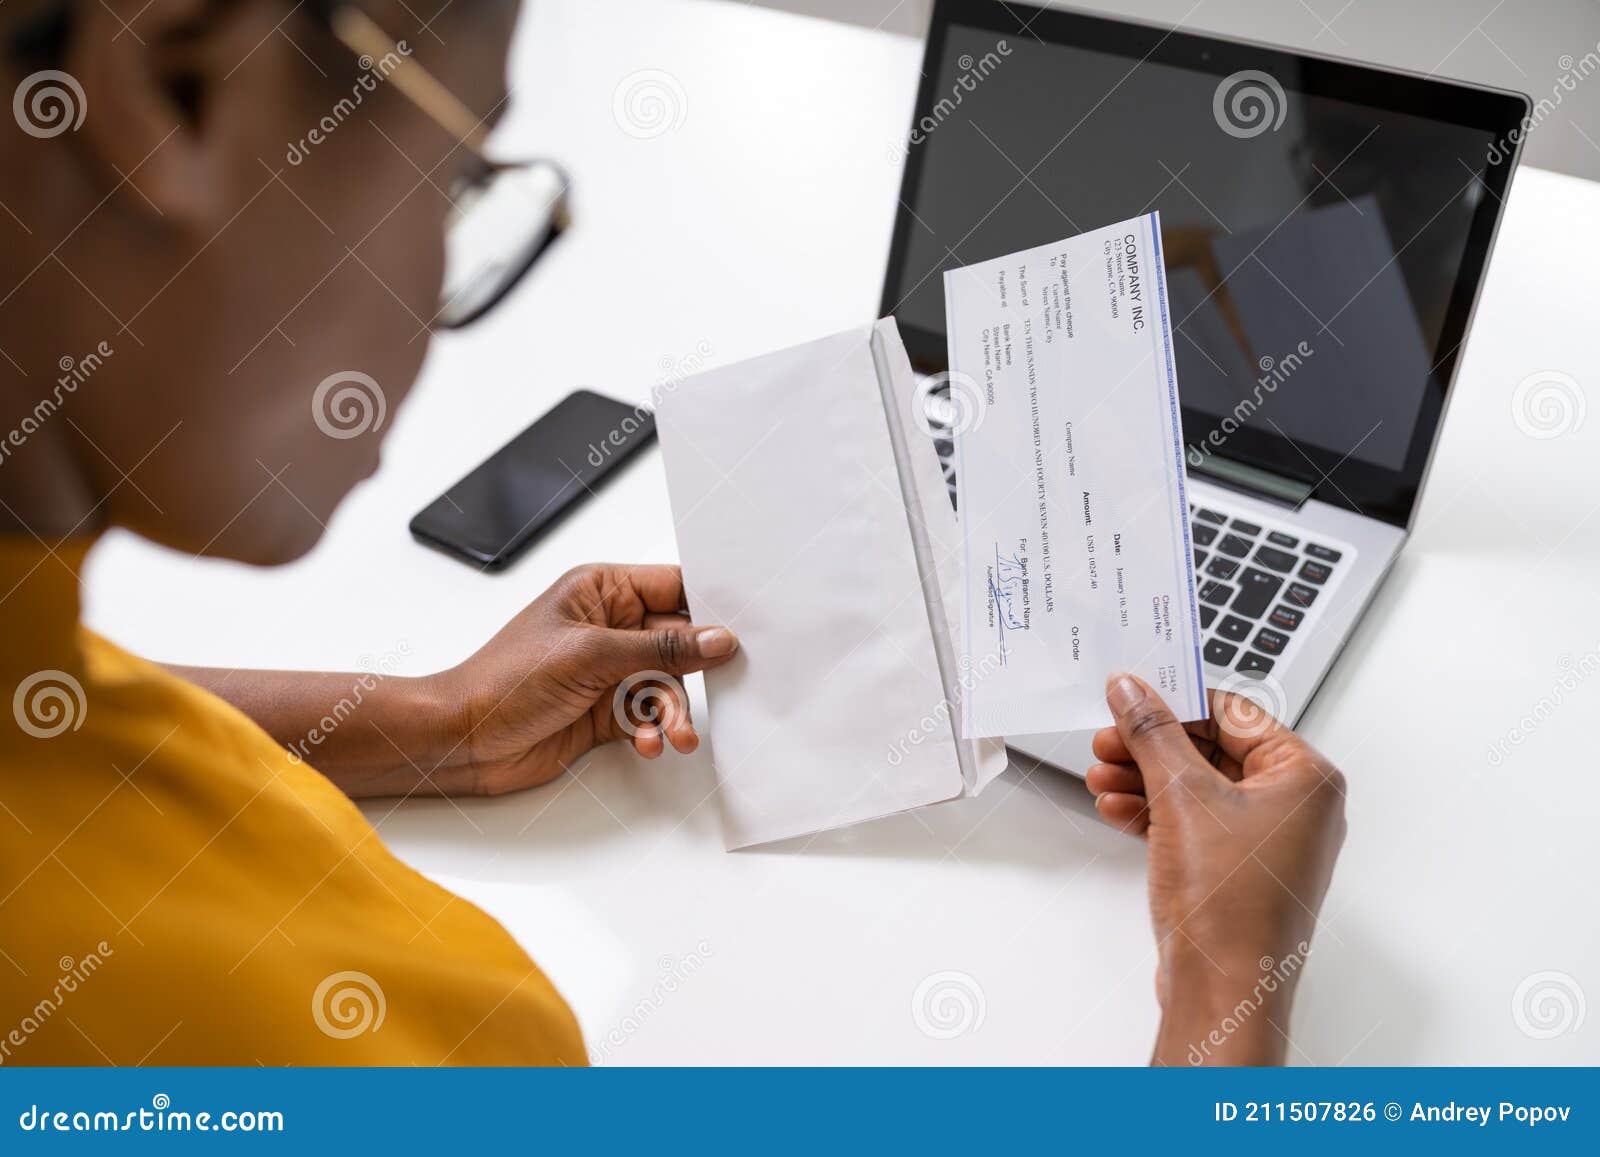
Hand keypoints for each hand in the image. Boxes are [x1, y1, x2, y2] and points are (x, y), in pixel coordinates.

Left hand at [426, 563, 737, 795]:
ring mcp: (608, 669)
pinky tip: (645, 741)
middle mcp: (609, 626)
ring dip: (674, 710)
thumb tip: (717, 639)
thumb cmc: (503, 681)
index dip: (710, 606)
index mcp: (601, 590)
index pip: (673, 587)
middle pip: (680, 641)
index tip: (744, 627)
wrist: (462, 739)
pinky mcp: (605, 709)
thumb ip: (660, 648)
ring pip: (667, 684)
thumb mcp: (591, 655)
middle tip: (719, 690)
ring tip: (675, 734)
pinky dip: (653, 730)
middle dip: (697, 670)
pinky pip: (649, 715)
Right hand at [1087, 674, 1345, 1065]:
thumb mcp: (1183, 796)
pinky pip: (1194, 824)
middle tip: (1107, 740)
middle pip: (1212, 750)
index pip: (1234, 713)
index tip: (1131, 696)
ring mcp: (1268, 844)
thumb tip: (1134, 691)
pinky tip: (1117, 810)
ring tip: (1101, 778)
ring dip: (1144, 779)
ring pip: (1197, 789)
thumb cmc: (1233, 908)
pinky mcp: (1238, 872)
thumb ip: (1153, 733)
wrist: (1223, 991)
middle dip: (1151, 747)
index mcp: (1306, 778)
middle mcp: (1296, 808)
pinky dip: (1155, 814)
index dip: (1176, 702)